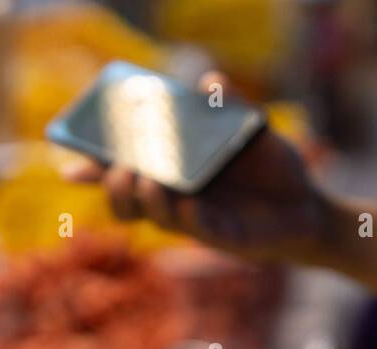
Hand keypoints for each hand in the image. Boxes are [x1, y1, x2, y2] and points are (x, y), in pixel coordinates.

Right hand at [62, 72, 332, 263]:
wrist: (308, 206)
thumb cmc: (272, 170)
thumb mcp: (252, 130)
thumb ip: (230, 106)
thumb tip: (209, 82)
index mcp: (174, 173)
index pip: (124, 173)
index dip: (92, 172)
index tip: (69, 166)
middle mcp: (177, 199)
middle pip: (125, 204)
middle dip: (112, 188)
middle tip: (118, 168)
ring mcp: (197, 221)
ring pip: (154, 219)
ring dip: (144, 201)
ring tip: (147, 179)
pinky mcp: (223, 237)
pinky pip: (197, 230)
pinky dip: (189, 216)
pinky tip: (191, 202)